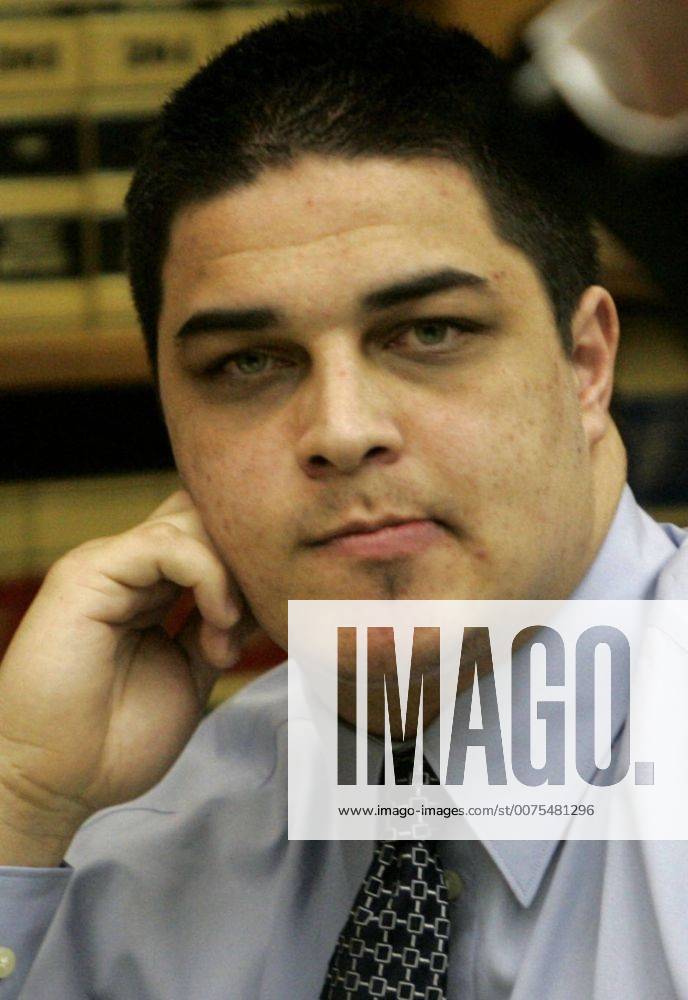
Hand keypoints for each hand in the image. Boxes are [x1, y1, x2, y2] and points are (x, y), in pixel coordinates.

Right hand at [0, 490, 258, 862]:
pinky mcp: (89, 572)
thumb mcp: (191, 672)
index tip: (278, 613)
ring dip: (230, 573)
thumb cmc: (114, 739)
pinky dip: (207, 576)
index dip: (254, 562)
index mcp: (151, 586)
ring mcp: (108, 565)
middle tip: (264, 610)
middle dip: (247, 557)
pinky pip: (164, 543)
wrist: (53, 782)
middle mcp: (130, 567)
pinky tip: (217, 620)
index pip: (212, 537)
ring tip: (227, 630)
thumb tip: (266, 595)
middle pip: (206, 517)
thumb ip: (220, 628)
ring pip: (192, 522)